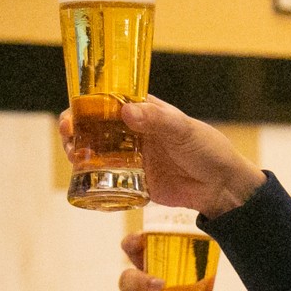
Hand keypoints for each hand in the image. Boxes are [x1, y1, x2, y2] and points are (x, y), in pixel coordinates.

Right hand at [58, 95, 265, 216]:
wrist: (222, 187)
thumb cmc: (208, 150)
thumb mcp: (184, 130)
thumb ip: (157, 121)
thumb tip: (127, 112)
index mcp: (145, 113)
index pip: (109, 103)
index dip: (87, 105)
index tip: (73, 112)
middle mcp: (134, 134)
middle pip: (96, 128)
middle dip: (76, 131)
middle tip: (68, 137)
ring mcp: (133, 158)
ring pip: (98, 154)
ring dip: (80, 155)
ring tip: (74, 158)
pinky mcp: (136, 182)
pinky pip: (110, 181)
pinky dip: (95, 181)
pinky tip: (85, 182)